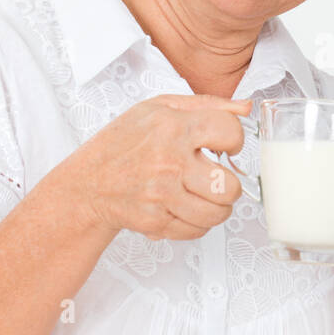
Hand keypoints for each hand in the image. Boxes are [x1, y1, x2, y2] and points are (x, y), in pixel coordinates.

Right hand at [67, 93, 253, 241]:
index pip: (230, 132)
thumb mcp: (159, 107)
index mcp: (172, 127)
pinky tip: (185, 207)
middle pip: (229, 185)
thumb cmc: (122, 143)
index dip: (235, 140)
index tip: (227, 145)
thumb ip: (206, 104)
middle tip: (218, 179)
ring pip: (217, 212)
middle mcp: (168, 161)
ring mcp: (161, 195)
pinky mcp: (155, 221)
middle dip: (229, 184)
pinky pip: (197, 230)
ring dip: (217, 207)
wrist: (87, 183)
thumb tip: (246, 106)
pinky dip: (197, 222)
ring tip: (204, 195)